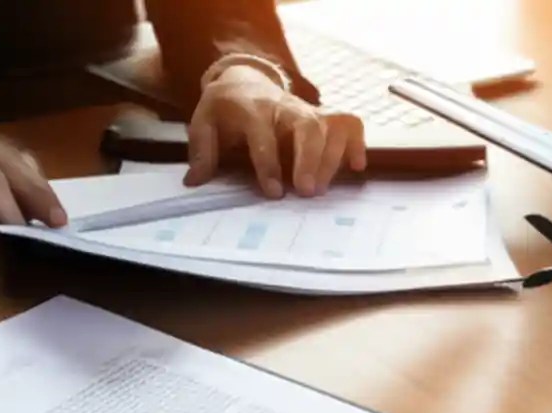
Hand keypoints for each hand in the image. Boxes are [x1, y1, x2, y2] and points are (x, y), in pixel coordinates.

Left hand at [183, 64, 366, 197]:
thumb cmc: (225, 110)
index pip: (263, 134)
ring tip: (321, 190)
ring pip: (330, 126)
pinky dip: (357, 143)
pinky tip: (356, 166)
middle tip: (307, 192)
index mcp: (252, 109)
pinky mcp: (323, 115)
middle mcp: (285, 107)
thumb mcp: (203, 123)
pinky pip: (349, 123)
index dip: (269, 164)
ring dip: (331, 159)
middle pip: (307, 126)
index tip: (274, 193)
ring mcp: (307, 110)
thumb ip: (201, 151)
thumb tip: (194, 182)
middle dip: (310, 159)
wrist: (244, 81)